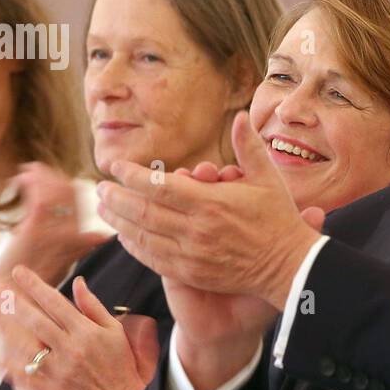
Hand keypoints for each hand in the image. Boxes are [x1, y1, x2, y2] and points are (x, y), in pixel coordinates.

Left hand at [0, 163, 110, 288]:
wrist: (14, 298)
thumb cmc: (35, 281)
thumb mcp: (64, 262)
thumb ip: (81, 247)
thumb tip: (103, 237)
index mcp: (82, 240)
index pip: (81, 201)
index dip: (66, 184)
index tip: (49, 175)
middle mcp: (74, 235)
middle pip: (71, 191)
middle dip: (52, 175)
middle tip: (33, 169)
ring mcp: (56, 233)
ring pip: (57, 190)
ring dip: (40, 175)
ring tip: (25, 172)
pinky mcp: (36, 233)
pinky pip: (41, 198)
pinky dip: (31, 183)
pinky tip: (20, 179)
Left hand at [0, 266, 158, 389]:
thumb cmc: (121, 365)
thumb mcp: (114, 331)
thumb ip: (93, 306)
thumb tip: (78, 282)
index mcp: (86, 332)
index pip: (55, 302)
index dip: (35, 285)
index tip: (19, 272)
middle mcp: (70, 349)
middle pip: (35, 321)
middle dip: (15, 301)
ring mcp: (57, 371)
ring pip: (22, 346)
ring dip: (1, 330)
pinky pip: (20, 376)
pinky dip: (1, 367)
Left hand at [96, 111, 319, 306]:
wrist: (289, 265)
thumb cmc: (279, 219)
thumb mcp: (268, 178)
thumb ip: (248, 146)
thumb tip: (239, 116)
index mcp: (212, 202)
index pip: (160, 186)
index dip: (132, 175)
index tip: (116, 167)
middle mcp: (197, 229)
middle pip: (144, 211)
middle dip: (116, 198)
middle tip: (100, 188)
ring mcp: (193, 254)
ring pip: (144, 236)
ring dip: (118, 221)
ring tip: (103, 209)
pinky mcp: (193, 273)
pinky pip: (154, 259)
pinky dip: (135, 246)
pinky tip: (124, 236)